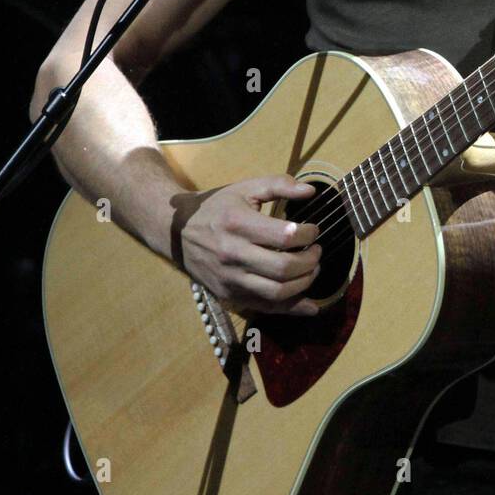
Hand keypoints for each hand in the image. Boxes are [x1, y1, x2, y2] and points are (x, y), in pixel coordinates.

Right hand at [170, 175, 320, 315]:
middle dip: (310, 261)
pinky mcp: (229, 295)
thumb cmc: (217, 207)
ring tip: (312, 269)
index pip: (284, 237)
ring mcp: (230, 279)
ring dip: (304, 284)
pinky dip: (291, 308)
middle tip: (317, 252)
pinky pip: (265, 307)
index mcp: (238, 224)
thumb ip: (279, 185)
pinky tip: (309, 305)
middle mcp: (232, 254)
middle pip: (283, 268)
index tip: (314, 230)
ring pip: (277, 293)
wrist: (178, 231)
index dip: (308, 235)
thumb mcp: (246, 188)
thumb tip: (311, 191)